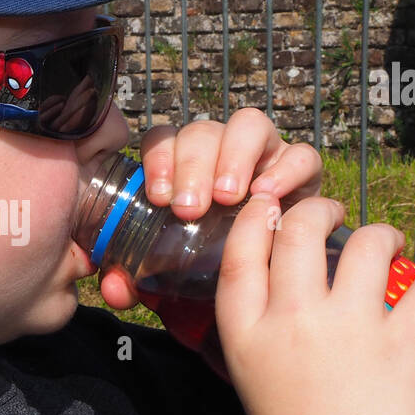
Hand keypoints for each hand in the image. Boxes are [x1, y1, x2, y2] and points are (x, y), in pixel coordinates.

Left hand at [98, 108, 322, 309]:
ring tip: (228, 196)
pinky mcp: (301, 169)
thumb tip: (113, 289)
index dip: (159, 159)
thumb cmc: (209, 268)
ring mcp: (263, 154)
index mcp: (182, 166)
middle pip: (203, 132)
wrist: (268, 283)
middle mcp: (220, 152)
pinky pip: (300, 153)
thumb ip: (135, 280)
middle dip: (193, 166)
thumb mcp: (169, 276)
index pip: (163, 139)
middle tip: (190, 208)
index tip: (158, 197)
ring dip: (235, 156)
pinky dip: (286, 169)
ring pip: (248, 125)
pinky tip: (268, 195)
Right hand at [213, 194, 414, 414]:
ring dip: (383, 233)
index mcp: (244, 333)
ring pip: (367, 242)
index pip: (241, 250)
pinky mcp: (403, 345)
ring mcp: (349, 328)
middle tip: (338, 214)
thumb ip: (264, 332)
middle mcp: (291, 319)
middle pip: (299, 229)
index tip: (274, 207)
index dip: (257, 217)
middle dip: (320, 208)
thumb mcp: (253, 381)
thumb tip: (291, 294)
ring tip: (393, 242)